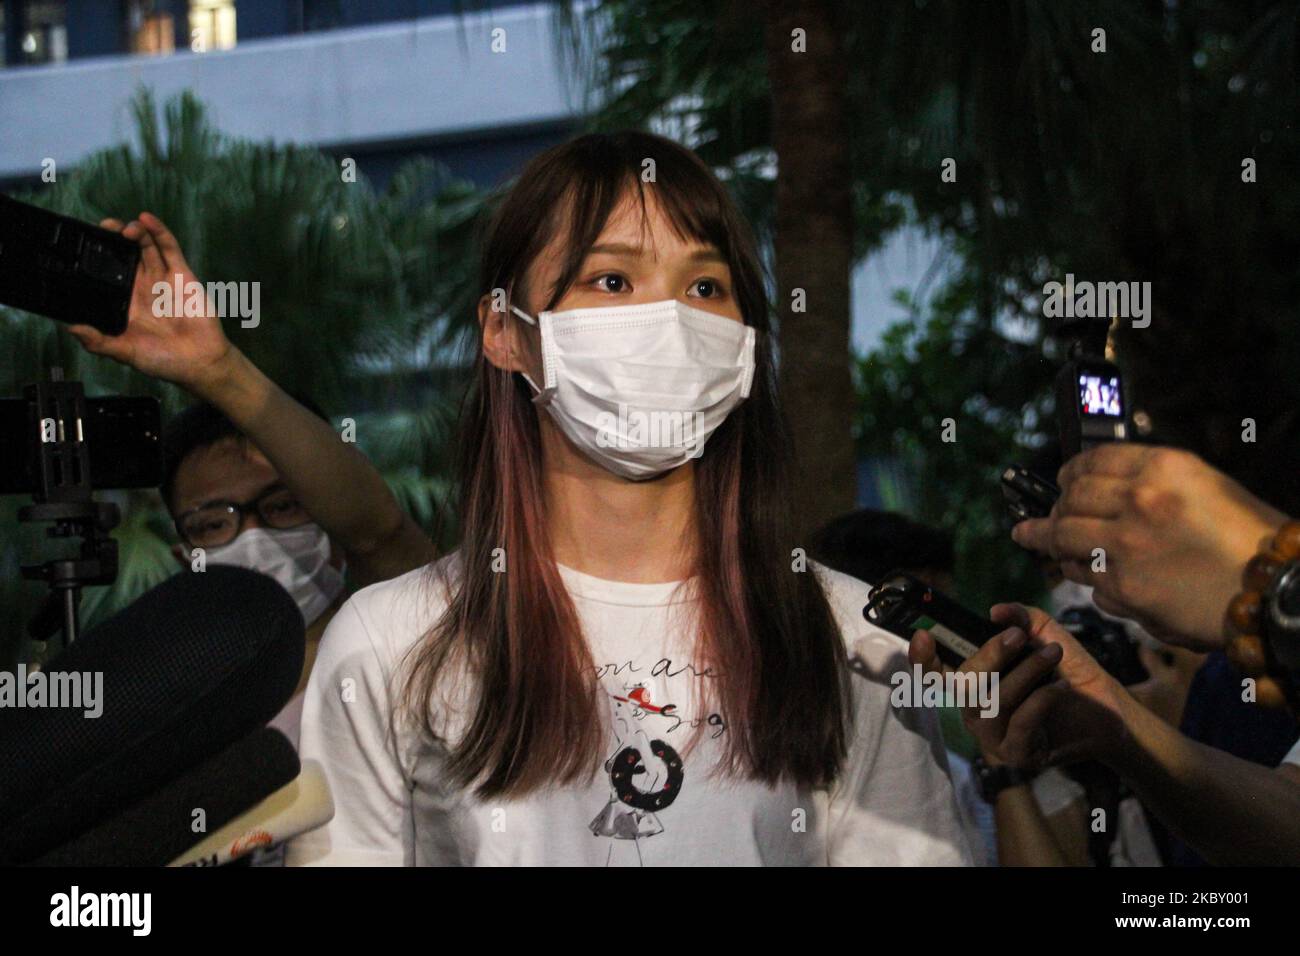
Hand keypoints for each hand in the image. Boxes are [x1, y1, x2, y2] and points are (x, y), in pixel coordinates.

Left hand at [65, 212, 235, 396]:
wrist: (200, 363)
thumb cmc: (164, 360)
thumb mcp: (125, 352)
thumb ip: (99, 342)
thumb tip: (70, 328)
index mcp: (127, 301)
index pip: (108, 271)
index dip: (98, 255)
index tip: (85, 244)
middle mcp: (143, 286)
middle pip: (125, 252)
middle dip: (113, 236)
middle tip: (103, 228)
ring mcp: (162, 278)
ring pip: (145, 246)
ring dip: (134, 231)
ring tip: (124, 227)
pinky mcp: (182, 274)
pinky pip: (169, 249)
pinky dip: (159, 231)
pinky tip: (146, 219)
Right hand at [908, 603, 1132, 769]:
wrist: (1107, 712)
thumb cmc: (1070, 672)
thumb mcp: (1045, 635)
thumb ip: (1021, 618)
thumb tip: (996, 611)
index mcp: (973, 684)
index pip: (936, 676)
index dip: (922, 659)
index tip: (924, 636)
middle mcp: (974, 712)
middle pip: (964, 685)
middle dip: (991, 655)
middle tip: (1021, 636)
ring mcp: (992, 737)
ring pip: (993, 702)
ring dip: (1026, 672)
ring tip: (1053, 654)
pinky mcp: (1015, 755)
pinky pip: (1020, 722)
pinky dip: (1042, 698)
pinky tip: (1061, 687)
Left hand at [1012, 445, 1286, 650]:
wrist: (1274, 590)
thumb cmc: (1248, 541)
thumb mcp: (1206, 487)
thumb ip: (1155, 484)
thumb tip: (1107, 489)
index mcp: (1163, 467)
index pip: (1091, 460)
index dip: (1070, 472)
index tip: (1062, 479)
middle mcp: (1139, 499)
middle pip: (1070, 497)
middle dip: (1055, 507)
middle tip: (1047, 514)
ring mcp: (1126, 544)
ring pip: (1064, 536)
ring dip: (1048, 539)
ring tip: (1034, 539)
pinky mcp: (1123, 586)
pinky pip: (1085, 577)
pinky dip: (1079, 575)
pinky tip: (1076, 573)